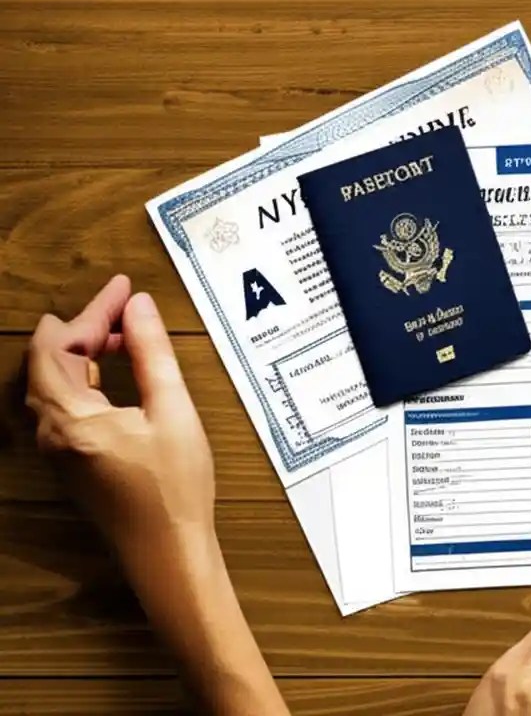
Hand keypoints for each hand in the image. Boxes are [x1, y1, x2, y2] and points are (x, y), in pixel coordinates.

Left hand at [26, 276, 287, 714]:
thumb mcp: (173, 413)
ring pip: (50, 386)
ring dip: (81, 353)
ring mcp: (57, 451)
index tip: (123, 287)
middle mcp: (52, 433)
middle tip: (124, 308)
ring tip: (121, 335)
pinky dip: (82, 379)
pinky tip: (112, 375)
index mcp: (72, 418)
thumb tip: (138, 307)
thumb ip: (152, 355)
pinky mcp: (70, 463)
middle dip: (82, 328)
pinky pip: (60, 407)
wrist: (167, 553)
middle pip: (46, 364)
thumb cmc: (175, 487)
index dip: (89, 310)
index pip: (58, 346)